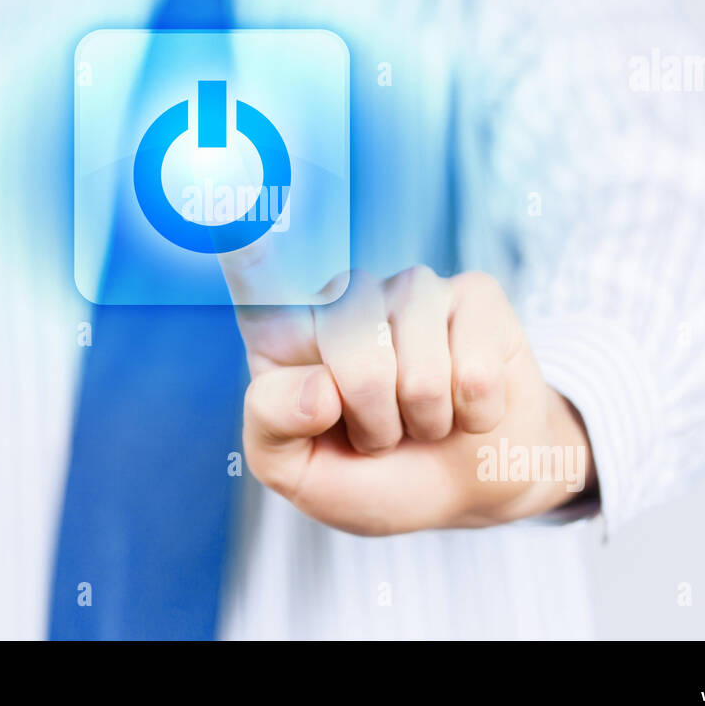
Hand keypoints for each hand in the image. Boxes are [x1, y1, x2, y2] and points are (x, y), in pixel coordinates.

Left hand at [221, 260, 594, 535]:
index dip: (245, 249)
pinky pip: (474, 370)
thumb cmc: (374, 477)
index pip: (256, 287)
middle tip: (380, 435)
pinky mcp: (473, 296)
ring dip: (425, 420)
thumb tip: (321, 386)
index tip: (230, 216)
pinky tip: (469, 408)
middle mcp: (346, 298)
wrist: (468, 488)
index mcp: (287, 337)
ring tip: (423, 421)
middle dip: (372, 417)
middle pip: (349, 341)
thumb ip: (275, 429)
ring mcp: (411, 289)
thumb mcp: (300, 474)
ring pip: (418, 367)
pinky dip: (474, 414)